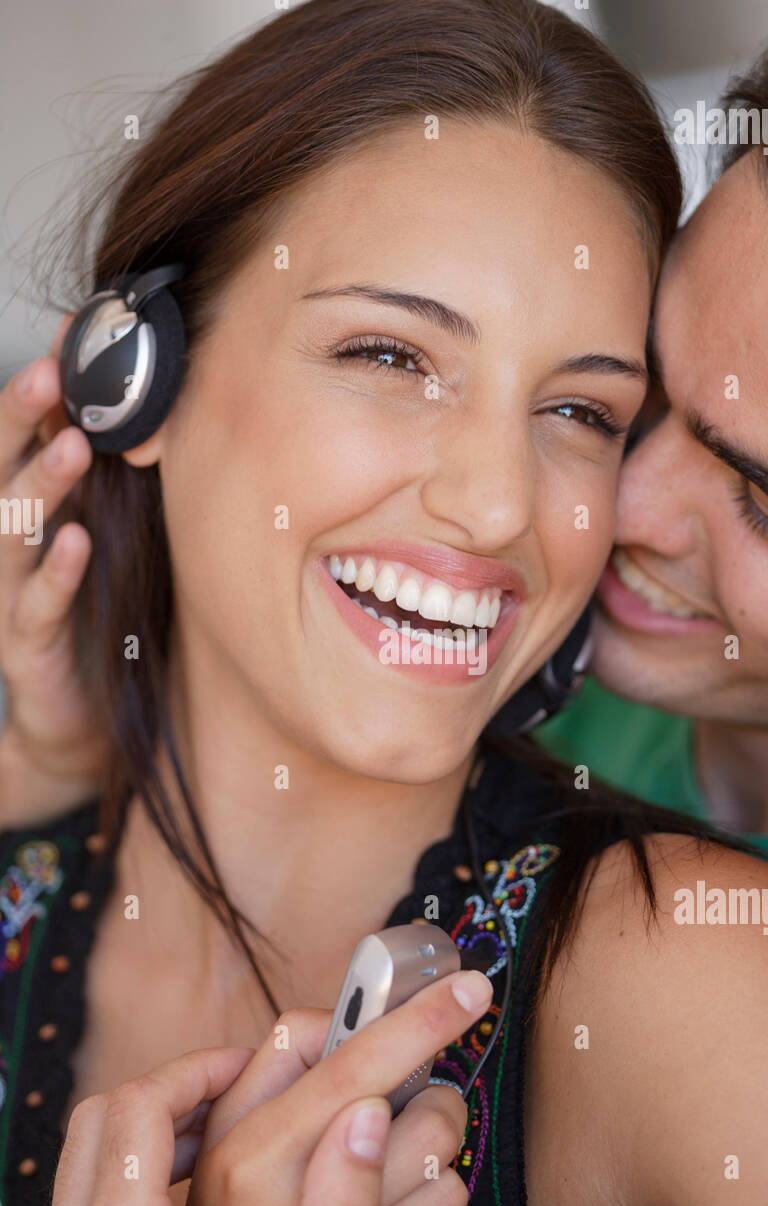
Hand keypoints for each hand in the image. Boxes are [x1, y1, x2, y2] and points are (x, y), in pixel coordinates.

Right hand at [0, 316, 107, 825]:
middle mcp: (15, 545)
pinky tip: (76, 543)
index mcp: (36, 512)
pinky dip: (56, 574)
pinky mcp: (26, 649)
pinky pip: (37, 606)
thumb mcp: (112, 543)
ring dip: (42, 484)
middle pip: (6, 469)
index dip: (44, 390)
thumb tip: (166, 418)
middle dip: (24, 418)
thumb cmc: (101, 622)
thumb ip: (118, 489)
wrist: (80, 723)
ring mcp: (13, 595)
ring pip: (14, 530)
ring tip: (73, 444)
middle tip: (53, 371)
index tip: (71, 336)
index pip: (29, 438)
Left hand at [13, 1046, 426, 1205]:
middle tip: (237, 1097)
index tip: (248, 1066)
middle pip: (99, 1122)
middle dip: (170, 1093)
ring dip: (142, 1139)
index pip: (137, 1105)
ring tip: (215, 1148)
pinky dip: (117, 1188)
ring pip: (79, 1166)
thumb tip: (367, 1118)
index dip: (197, 1069)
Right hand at [180, 969, 493, 1205]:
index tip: (471, 988)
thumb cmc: (234, 1198)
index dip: (421, 1019)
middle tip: (402, 1115)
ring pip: (452, 1188)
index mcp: (253, 1154)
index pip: (354, 1066)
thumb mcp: (230, 1122)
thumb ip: (290, 1059)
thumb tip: (366, 1013)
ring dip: (429, 1178)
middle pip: (428, 1124)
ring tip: (382, 1185)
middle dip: (432, 1108)